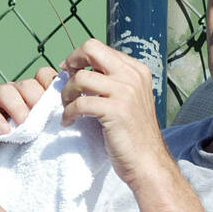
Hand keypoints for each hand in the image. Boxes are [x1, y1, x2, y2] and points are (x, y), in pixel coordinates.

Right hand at [0, 66, 58, 170]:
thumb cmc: (11, 156)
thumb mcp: (36, 140)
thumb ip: (49, 126)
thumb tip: (73, 119)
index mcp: (26, 97)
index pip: (42, 76)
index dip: (52, 85)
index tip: (60, 105)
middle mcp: (7, 93)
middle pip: (26, 84)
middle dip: (36, 100)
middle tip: (40, 121)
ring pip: (5, 91)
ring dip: (17, 108)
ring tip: (23, 127)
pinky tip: (3, 132)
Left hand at [59, 39, 168, 187]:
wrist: (148, 162)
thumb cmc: (134, 135)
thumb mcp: (129, 99)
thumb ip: (113, 81)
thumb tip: (82, 68)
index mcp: (136, 70)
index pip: (99, 48)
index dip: (79, 57)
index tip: (69, 71)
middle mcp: (132, 76)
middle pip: (91, 49)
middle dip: (71, 62)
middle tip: (64, 80)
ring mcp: (126, 92)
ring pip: (81, 78)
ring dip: (67, 93)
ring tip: (66, 107)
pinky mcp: (116, 111)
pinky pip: (80, 103)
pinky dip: (69, 112)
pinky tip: (69, 121)